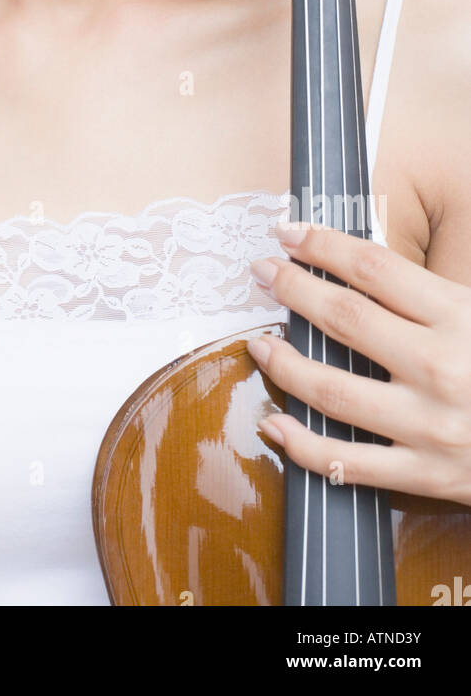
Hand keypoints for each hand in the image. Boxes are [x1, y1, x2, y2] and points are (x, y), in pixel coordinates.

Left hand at [247, 220, 470, 505]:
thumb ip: (431, 293)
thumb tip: (360, 262)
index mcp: (462, 317)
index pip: (374, 268)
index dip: (322, 244)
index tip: (289, 232)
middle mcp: (442, 368)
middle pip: (344, 318)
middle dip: (293, 288)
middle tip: (264, 273)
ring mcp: (431, 426)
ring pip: (333, 391)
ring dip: (285, 362)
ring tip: (259, 342)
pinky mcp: (428, 476)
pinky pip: (349, 463)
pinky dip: (302, 445)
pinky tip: (275, 423)